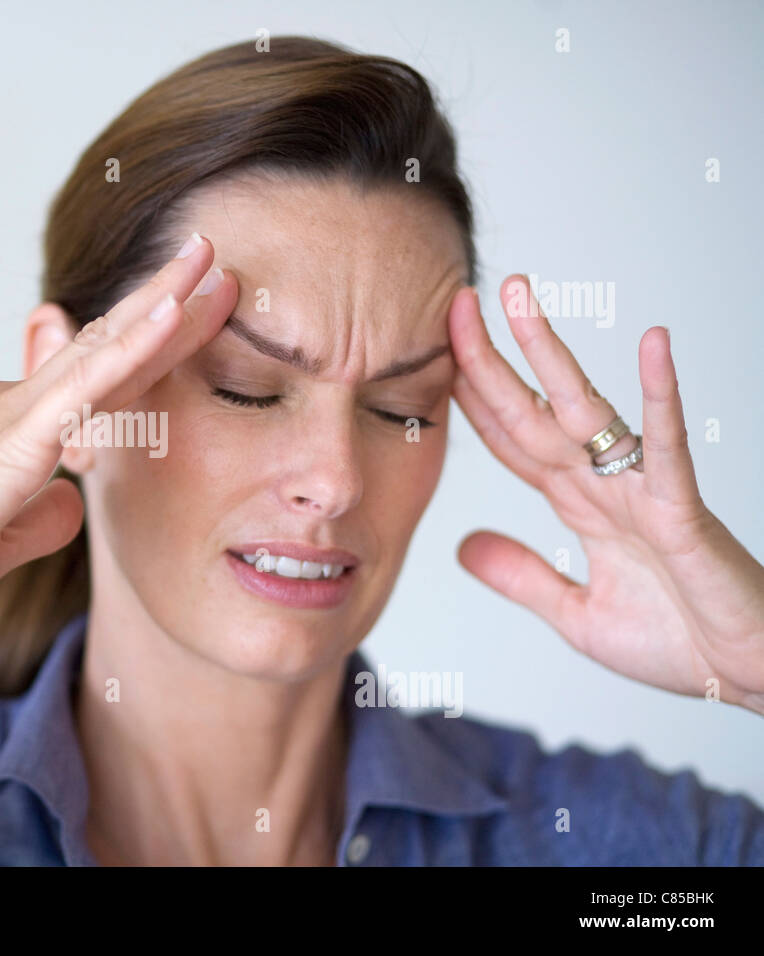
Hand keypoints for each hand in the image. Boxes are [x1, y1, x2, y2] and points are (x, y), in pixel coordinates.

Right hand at [0, 234, 236, 644]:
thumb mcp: (0, 543)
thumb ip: (41, 515)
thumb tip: (74, 500)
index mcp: (8, 430)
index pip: (94, 384)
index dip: (147, 350)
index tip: (193, 318)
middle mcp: (8, 407)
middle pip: (104, 352)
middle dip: (164, 305)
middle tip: (211, 261)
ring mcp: (9, 416)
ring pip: (100, 352)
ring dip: (160, 302)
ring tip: (206, 259)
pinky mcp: (13, 441)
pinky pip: (86, 386)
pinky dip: (132, 348)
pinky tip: (172, 314)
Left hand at [449, 275, 763, 714]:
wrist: (748, 675)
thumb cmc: (679, 641)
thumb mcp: (576, 614)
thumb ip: (522, 577)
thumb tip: (463, 547)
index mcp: (580, 504)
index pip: (512, 438)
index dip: (473, 398)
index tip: (436, 353)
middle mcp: (605, 483)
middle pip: (533, 409)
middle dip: (492, 358)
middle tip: (461, 302)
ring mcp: (642, 489)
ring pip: (585, 408)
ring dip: (550, 351)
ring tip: (520, 298)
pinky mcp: (683, 509)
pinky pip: (668, 444)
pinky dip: (660, 395)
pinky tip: (652, 344)